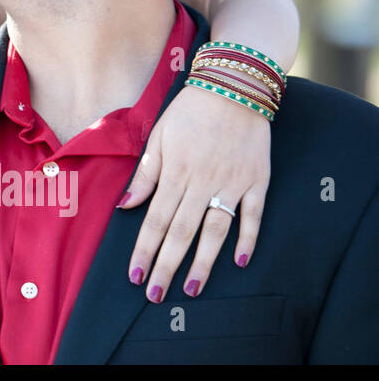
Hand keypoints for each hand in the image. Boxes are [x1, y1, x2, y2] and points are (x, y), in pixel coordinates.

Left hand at [118, 85, 269, 301]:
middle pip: (181, 232)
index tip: (135, 275)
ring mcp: (231, 183)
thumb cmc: (188, 111)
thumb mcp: (157, 136)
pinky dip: (248, 238)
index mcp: (174, 172)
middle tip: (155, 294)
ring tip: (192, 289)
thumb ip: (144, 174)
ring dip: (203, 261)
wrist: (233, 85)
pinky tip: (240, 262)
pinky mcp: (257, 180)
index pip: (155, 220)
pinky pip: (253, 215)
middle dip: (167, 266)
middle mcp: (201, 182)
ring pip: (215, 230)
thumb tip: (125, 206)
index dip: (144, 250)